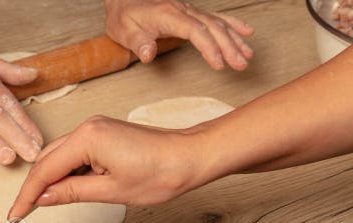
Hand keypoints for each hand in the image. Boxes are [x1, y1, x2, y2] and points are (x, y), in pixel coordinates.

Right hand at [8, 115, 211, 218]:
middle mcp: (86, 127)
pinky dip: (67, 171)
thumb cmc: (162, 172)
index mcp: (86, 138)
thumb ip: (71, 192)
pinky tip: (67, 189)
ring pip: (59, 156)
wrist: (191, 156)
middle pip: (47, 159)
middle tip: (23, 212)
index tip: (15, 213)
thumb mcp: (111, 191)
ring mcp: (94, 128)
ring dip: (51, 180)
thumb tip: (43, 198)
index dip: (27, 194)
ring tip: (44, 205)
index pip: (45, 170)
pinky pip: (74, 152)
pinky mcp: (103, 133)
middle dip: (35, 187)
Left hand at [105, 0, 253, 69]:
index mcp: (169, 15)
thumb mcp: (124, 30)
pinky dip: (232, 25)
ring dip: (234, 39)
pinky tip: (247, 32)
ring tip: (247, 56)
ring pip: (217, 23)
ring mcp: (189, 10)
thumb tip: (148, 56)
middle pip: (212, 28)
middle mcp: (183, 10)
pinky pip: (215, 17)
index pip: (196, 31)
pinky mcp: (190, 13)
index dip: (209, 47)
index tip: (218, 64)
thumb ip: (138, 43)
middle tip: (240, 65)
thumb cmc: (123, 15)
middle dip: (229, 46)